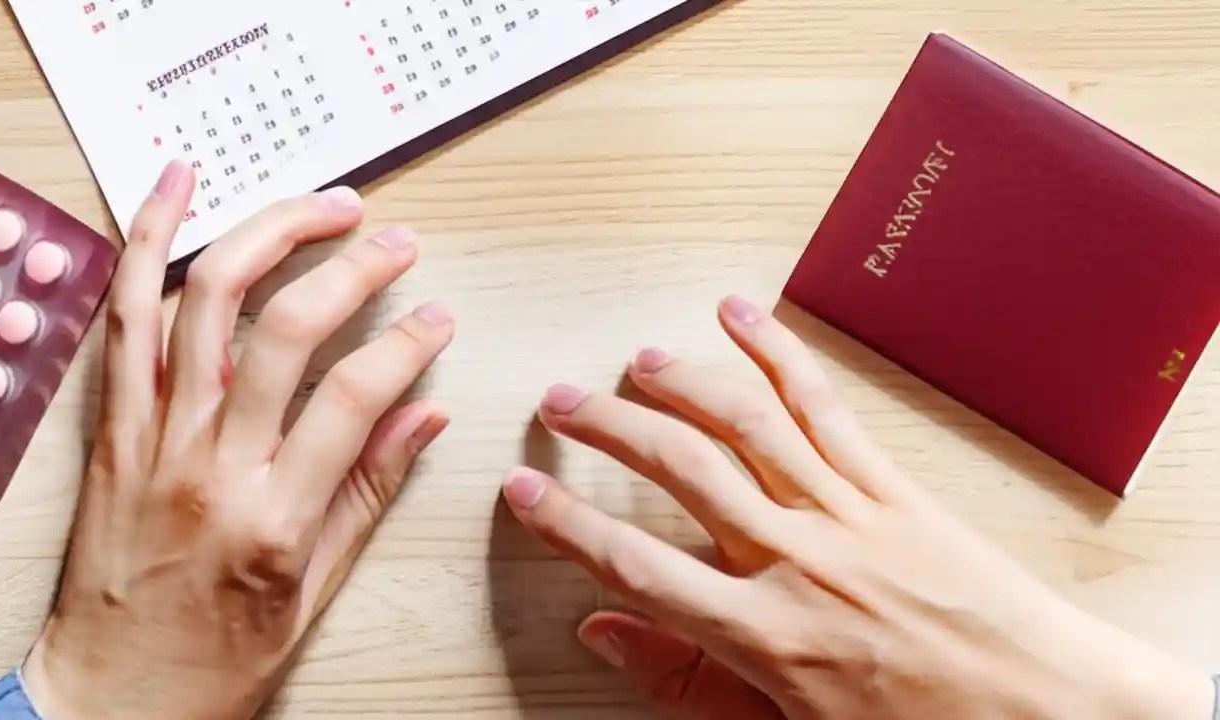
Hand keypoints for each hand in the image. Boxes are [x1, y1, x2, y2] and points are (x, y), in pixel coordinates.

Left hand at [22, 160, 454, 718]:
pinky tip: (175, 190)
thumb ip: (369, 492)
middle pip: (286, 331)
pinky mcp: (110, 425)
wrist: (104, 701)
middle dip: (352, 268)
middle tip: (395, 242)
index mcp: (272, 516)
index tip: (436, 316)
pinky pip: (125, 317)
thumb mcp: (313, 593)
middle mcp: (208, 463)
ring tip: (319, 204)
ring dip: (267, 234)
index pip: (354, 396)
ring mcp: (150, 437)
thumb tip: (425, 411)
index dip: (406, 342)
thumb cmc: (211, 663)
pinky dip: (148, 243)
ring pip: (202, 301)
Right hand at [503, 296, 1212, 719]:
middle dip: (610, 428)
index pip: (636, 564)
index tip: (521, 488)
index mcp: (766, 633)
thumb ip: (686, 684)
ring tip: (637, 360)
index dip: (566, 523)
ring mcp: (850, 512)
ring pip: (749, 424)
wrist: (1044, 711)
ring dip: (685, 382)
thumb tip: (603, 633)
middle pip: (683, 469)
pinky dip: (780, 356)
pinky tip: (744, 319)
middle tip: (561, 401)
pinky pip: (826, 408)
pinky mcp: (893, 488)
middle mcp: (801, 559)